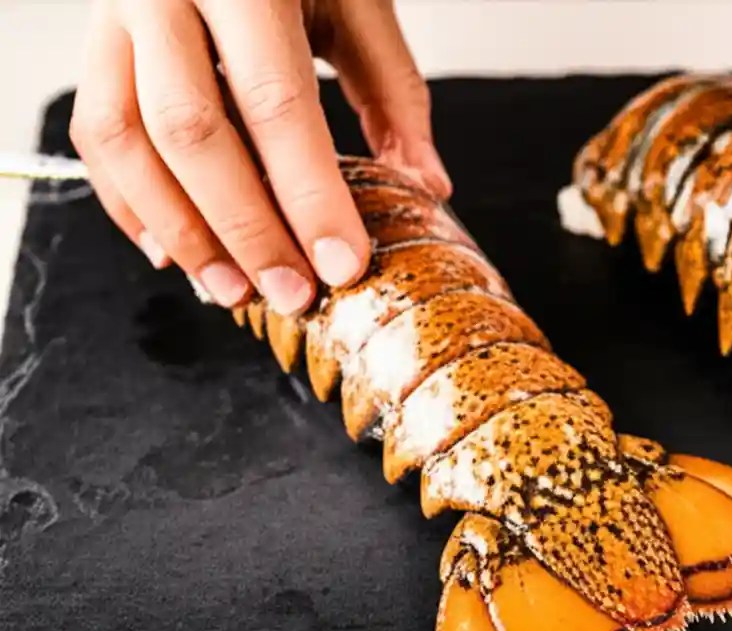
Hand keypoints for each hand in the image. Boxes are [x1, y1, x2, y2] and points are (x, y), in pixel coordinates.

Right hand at [70, 0, 451, 314]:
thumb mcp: (358, 2)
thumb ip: (393, 92)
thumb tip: (426, 185)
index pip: (277, 103)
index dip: (309, 195)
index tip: (341, 262)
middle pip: (192, 131)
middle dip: (245, 229)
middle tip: (291, 292)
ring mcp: (118, 18)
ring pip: (126, 139)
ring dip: (181, 230)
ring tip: (233, 290)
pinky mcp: (96, 45)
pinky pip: (95, 135)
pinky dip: (131, 204)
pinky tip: (175, 250)